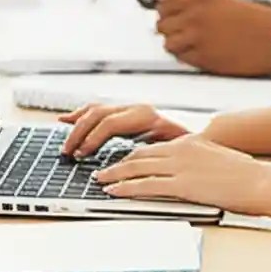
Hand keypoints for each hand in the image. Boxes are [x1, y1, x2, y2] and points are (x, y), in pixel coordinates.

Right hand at [59, 103, 187, 157]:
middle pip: (98, 115)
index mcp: (147, 116)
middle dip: (79, 133)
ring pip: (96, 110)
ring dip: (77, 125)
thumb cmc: (193, 141)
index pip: (110, 123)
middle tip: (68, 152)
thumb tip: (137, 163)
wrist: (205, 128)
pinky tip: (66, 120)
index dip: (93, 139)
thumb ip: (158, 153)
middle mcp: (137, 108)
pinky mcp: (128, 112)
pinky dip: (82, 115)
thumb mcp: (177, 148)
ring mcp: (132, 108)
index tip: (81, 155)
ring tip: (65, 141)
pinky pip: (100, 110)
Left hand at [94, 135, 269, 212]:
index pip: (154, 148)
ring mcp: (180, 166)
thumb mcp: (220, 160)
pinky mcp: (181, 184)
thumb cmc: (247, 176)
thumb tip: (192, 174)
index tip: (123, 163)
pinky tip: (114, 192)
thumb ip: (200, 163)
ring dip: (115, 175)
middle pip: (140, 155)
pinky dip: (125, 188)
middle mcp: (182, 150)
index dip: (134, 156)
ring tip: (101, 181)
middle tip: (104, 171)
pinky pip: (145, 185)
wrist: (260, 182)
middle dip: (118, 164)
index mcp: (191, 142)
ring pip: (137, 168)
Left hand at [155, 0, 270, 76]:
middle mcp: (195, 17)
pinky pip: (182, 58)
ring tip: (190, 45)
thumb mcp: (227, 1)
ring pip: (168, 44)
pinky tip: (200, 53)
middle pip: (162, 25)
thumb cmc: (260, 20)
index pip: (165, 5)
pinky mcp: (204, 58)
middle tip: (179, 33)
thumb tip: (184, 12)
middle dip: (170, 29)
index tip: (168, 16)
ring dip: (177, 45)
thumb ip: (202, 5)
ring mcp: (197, 38)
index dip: (166, 13)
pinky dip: (187, 57)